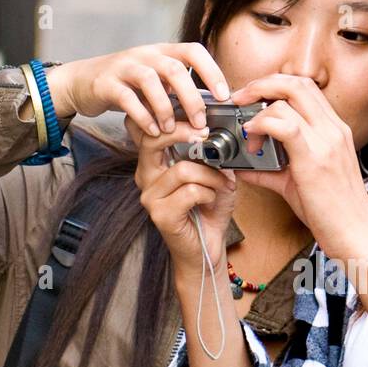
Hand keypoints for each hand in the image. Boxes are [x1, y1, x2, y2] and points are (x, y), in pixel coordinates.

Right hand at [46, 42, 230, 138]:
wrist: (82, 81)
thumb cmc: (127, 84)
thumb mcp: (157, 81)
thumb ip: (178, 89)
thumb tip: (211, 108)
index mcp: (163, 52)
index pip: (193, 51)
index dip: (212, 71)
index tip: (224, 96)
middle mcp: (145, 55)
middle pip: (174, 68)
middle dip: (191, 98)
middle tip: (200, 122)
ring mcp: (124, 66)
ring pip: (150, 80)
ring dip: (165, 108)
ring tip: (170, 129)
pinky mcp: (106, 83)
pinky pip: (127, 98)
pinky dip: (142, 116)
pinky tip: (151, 131)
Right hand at [128, 117, 236, 277]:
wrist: (208, 247)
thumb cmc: (209, 210)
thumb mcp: (214, 174)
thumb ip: (211, 154)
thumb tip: (217, 134)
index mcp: (155, 163)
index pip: (148, 130)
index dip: (169, 119)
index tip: (195, 119)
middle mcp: (146, 177)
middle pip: (154, 140)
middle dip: (183, 133)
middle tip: (205, 134)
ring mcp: (150, 196)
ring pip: (183, 170)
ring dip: (210, 176)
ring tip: (221, 186)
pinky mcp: (160, 214)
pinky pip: (189, 192)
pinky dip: (208, 194)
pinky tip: (210, 201)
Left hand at [228, 74, 367, 258]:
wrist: (355, 231)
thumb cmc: (332, 209)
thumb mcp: (300, 182)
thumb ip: (272, 171)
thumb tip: (244, 168)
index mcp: (333, 129)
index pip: (304, 87)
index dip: (275, 85)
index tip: (254, 98)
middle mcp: (332, 128)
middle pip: (296, 82)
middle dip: (262, 84)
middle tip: (241, 99)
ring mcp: (326, 140)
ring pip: (288, 97)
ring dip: (258, 108)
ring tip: (247, 131)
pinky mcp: (314, 157)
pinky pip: (284, 125)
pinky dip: (262, 125)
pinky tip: (252, 138)